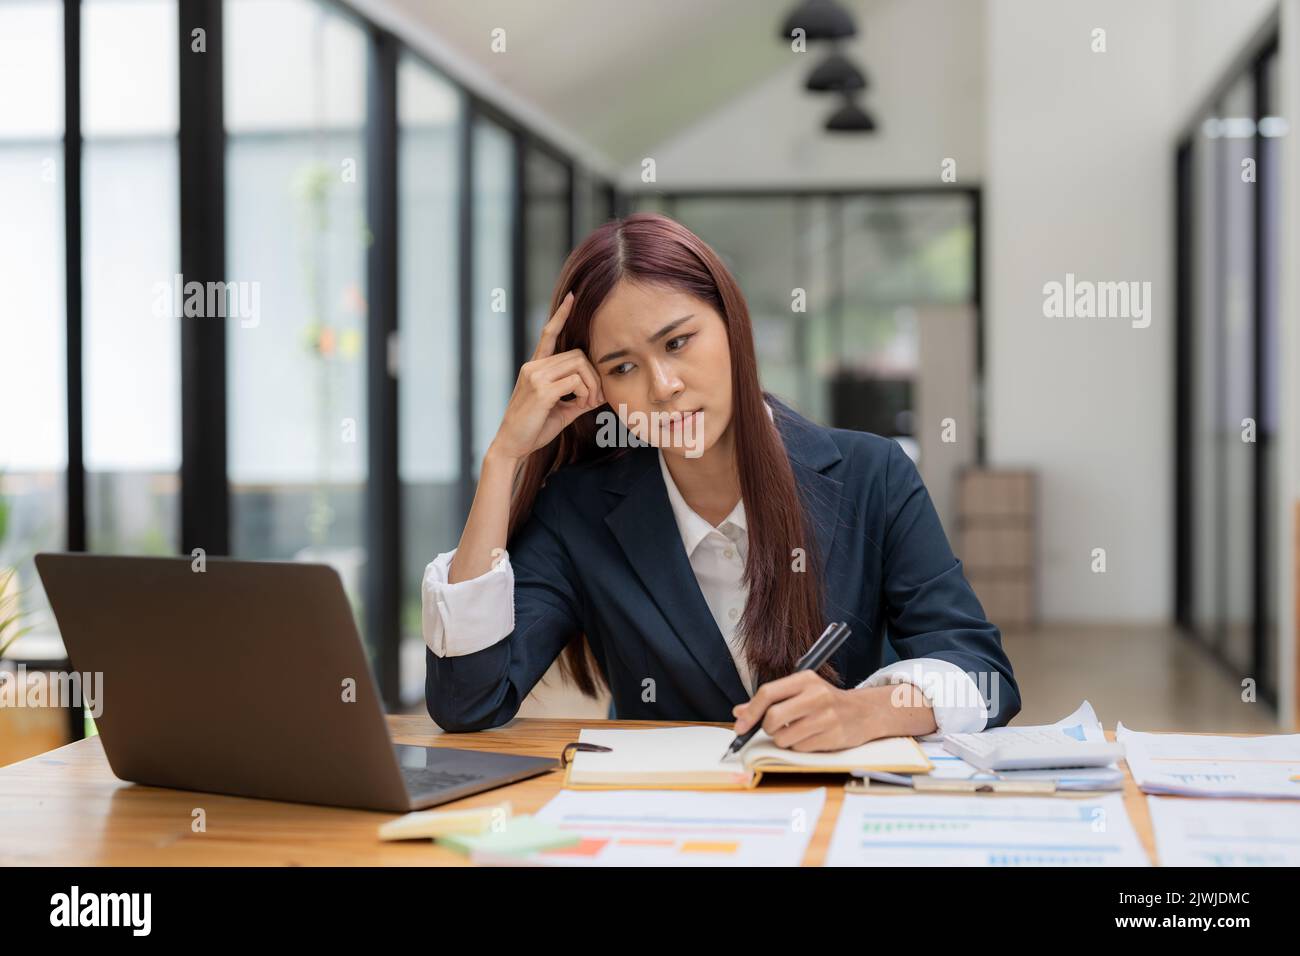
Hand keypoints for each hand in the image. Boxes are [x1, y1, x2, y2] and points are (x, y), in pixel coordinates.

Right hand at [489, 291, 604, 461]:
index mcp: (535, 367)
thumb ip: (578, 397)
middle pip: (577, 354)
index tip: (572, 297)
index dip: (561, 315)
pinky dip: (585, 393)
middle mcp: (533, 366)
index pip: (549, 334)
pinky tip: (581, 405)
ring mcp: (535, 376)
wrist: (512, 445)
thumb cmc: (534, 428)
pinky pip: (575, 381)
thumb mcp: (561, 409)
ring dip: (592, 385)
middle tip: (595, 398)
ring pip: (578, 364)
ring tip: (588, 403)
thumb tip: (600, 393)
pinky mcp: (540, 390)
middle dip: (593, 375)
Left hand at [731, 672, 934, 750]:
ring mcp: (826, 717)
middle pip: (773, 717)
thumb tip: (739, 712)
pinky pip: (800, 748)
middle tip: (774, 728)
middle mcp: (816, 695)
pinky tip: (810, 737)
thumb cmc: (825, 701)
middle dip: (768, 728)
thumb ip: (769, 700)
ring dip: (784, 740)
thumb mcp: (800, 692)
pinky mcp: (833, 736)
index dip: (750, 712)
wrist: (863, 712)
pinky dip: (799, 747)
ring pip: (784, 737)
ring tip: (797, 731)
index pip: (768, 693)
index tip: (740, 726)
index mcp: (805, 679)